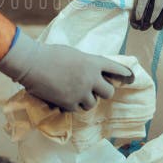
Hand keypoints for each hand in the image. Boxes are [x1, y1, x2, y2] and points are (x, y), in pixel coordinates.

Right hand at [0, 30, 132, 110]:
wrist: (32, 64)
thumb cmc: (49, 54)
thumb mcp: (73, 54)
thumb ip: (86, 63)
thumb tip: (91, 73)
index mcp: (92, 62)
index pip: (116, 69)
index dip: (124, 73)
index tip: (130, 77)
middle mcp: (91, 78)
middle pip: (109, 92)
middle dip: (103, 91)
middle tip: (94, 90)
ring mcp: (81, 92)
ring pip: (93, 103)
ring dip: (86, 99)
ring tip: (75, 93)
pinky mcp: (69, 103)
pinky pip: (77, 109)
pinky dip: (72, 105)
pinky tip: (64, 98)